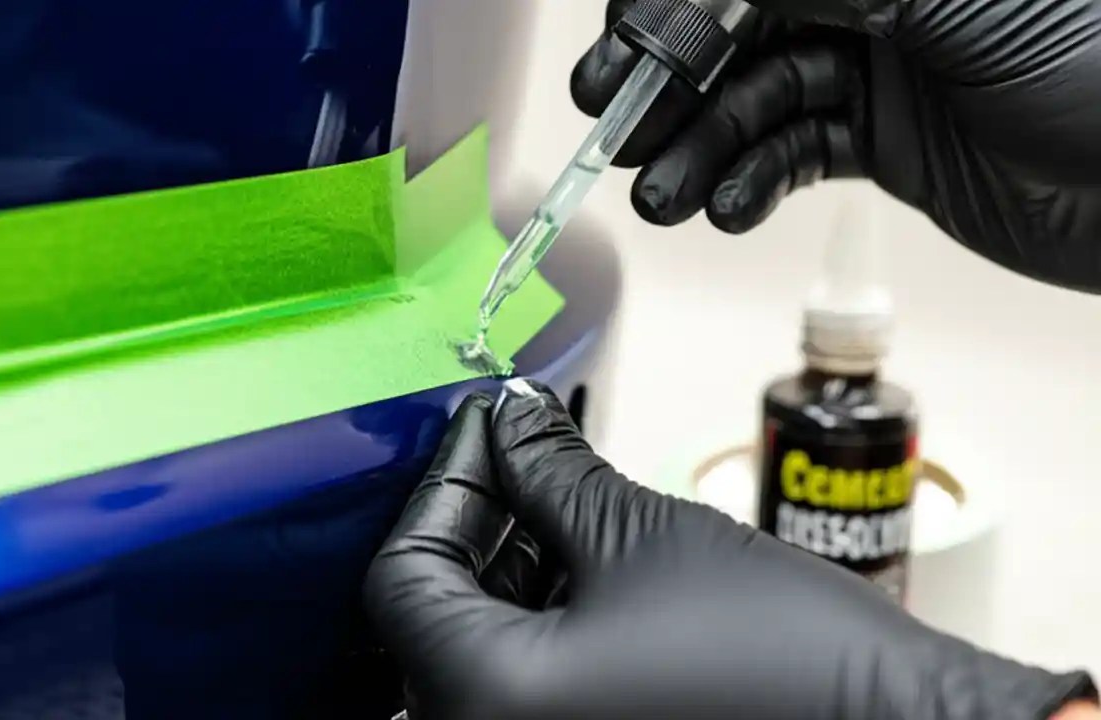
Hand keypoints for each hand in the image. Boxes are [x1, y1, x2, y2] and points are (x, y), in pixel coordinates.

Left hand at [365, 380, 1095, 718]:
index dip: (445, 483)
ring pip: (482, 650)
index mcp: (482, 701)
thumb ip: (548, 471)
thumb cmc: (785, 662)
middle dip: (484, 521)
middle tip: (527, 453)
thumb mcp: (642, 535)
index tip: (486, 426)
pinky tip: (591, 564)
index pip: (405, 576)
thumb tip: (510, 423)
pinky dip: (545, 620)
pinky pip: (529, 684)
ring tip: (570, 500)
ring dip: (515, 567)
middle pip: (437, 615)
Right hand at [572, 0, 1100, 291]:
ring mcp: (876, 67)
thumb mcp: (947, 1)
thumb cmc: (1092, 68)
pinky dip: (752, 182)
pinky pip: (793, 154)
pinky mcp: (883, 141)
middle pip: (738, 28)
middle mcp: (876, 1)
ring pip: (756, 100)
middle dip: (674, 83)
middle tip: (616, 131)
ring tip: (665, 197)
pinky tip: (730, 208)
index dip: (676, 8)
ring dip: (700, 150)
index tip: (623, 51)